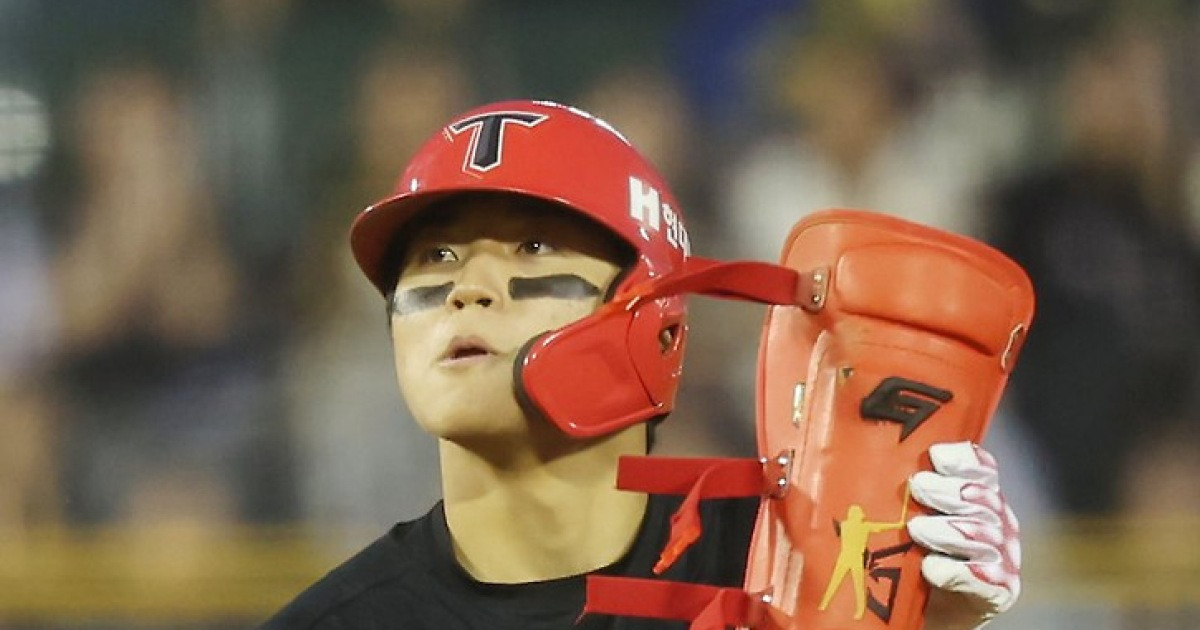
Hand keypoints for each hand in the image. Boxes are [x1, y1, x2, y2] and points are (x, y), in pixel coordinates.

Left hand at [907, 442, 1020, 629]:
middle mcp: (997, 523)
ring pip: (985, 536)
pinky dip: (957, 572)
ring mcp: (1002, 559)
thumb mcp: (900, 515)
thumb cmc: (906, 555)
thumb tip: (845, 456)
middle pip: (983, 498)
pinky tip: (932, 568)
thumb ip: (891, 490)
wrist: (920, 611)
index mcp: (978, 496)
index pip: (982, 468)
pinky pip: (985, 580)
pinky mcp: (997, 593)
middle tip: (918, 488)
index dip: (963, 459)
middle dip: (949, 491)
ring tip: (918, 529)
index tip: (935, 456)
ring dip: (949, 530)